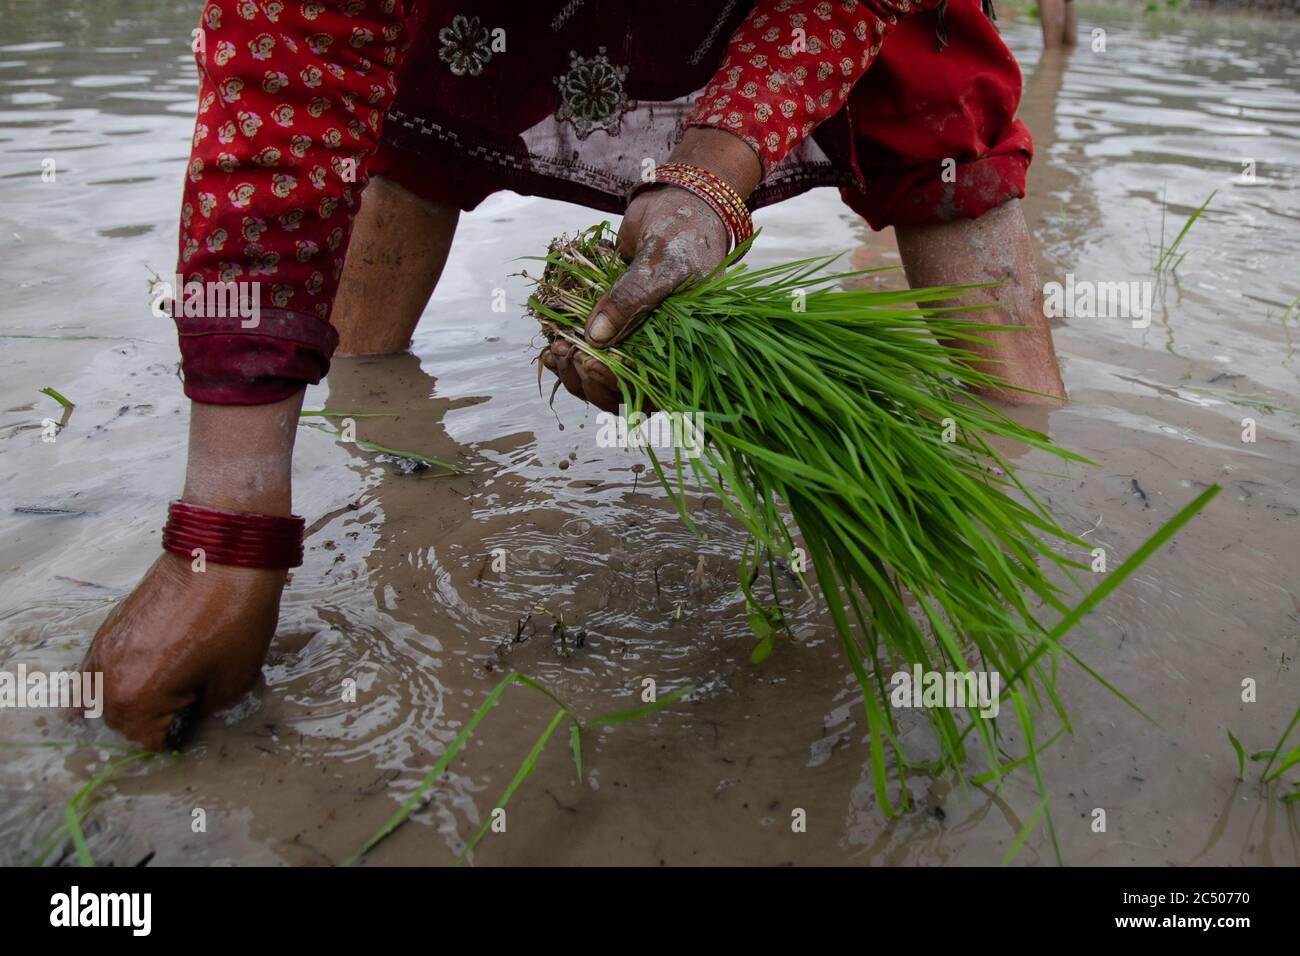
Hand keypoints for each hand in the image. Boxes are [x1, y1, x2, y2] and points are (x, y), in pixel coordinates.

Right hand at [79, 552, 286, 749]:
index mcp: (135, 696)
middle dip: (147, 719)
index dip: (176, 735)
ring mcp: (103, 647)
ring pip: (98, 693)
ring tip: (152, 697)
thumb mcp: (234, 680)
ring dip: (121, 701)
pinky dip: (97, 681)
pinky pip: (92, 666)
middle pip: (118, 718)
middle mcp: (106, 675)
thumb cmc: (233, 618)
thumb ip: (206, 708)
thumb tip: (194, 711)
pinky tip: (101, 690)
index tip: (195, 721)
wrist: (222, 554)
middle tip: (184, 703)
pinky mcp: (109, 625)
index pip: (147, 738)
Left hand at [542, 128, 760, 413]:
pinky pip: (586, 348)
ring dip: (573, 369)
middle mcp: (659, 351)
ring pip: (600, 374)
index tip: (590, 366)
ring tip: (555, 348)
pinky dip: (567, 348)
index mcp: (684, 351)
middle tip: (565, 354)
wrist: (677, 202)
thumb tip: (595, 339)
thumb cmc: (684, 233)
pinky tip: (549, 340)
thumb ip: (631, 299)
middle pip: (619, 390)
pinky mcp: (609, 322)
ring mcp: (632, 338)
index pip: (651, 393)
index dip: (617, 390)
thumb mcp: (660, 263)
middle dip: (587, 381)